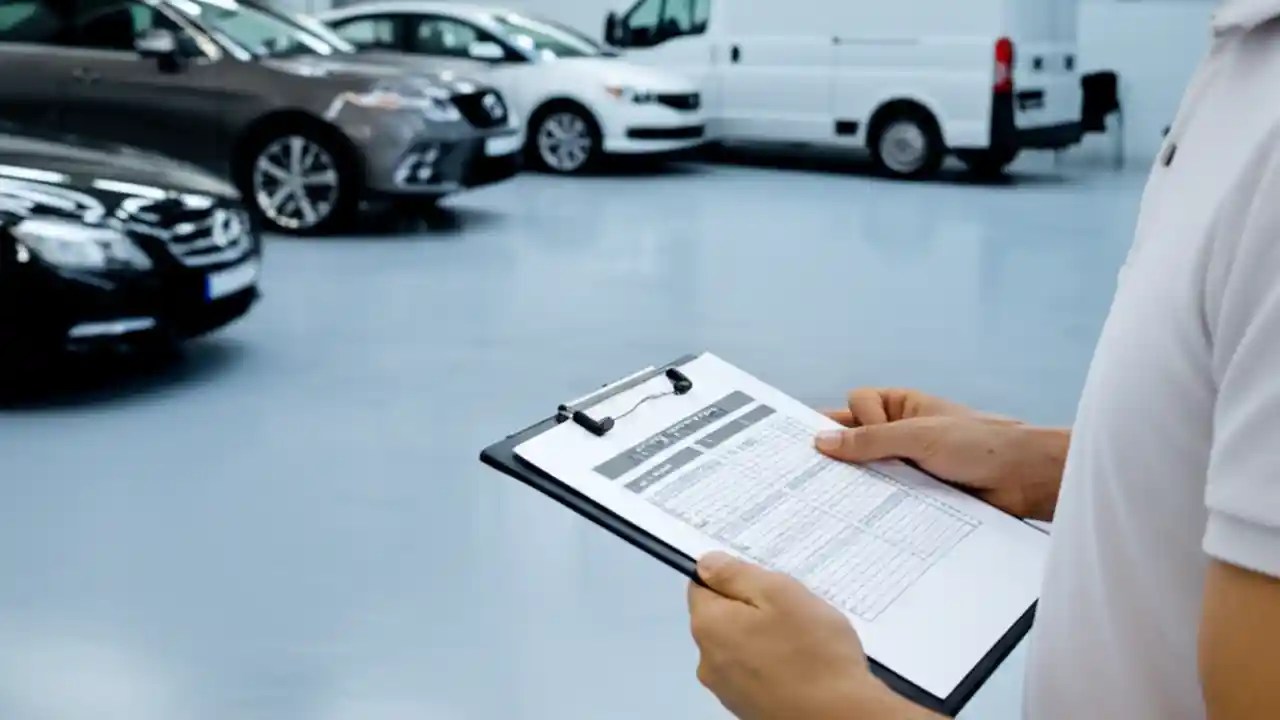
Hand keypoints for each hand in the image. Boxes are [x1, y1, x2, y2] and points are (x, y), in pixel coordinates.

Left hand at [688, 553, 937, 719]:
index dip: (732, 577)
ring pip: (739, 646)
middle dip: (752, 609)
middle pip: (722, 617)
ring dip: (763, 638)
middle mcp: (707, 661)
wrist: (839, 718)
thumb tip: (705, 564)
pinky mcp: (747, 708)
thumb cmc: (813, 652)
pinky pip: (754, 672)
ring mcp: (727, 689)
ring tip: (802, 641)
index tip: (766, 584)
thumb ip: (736, 574)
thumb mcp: (779, 593)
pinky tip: (801, 666)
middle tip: (792, 612)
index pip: (702, 585)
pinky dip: (772, 665)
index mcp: (708, 626)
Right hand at [816, 388, 1066, 521]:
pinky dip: (874, 507)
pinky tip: (855, 521)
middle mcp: (901, 433)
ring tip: (827, 505)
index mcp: (902, 406)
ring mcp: (908, 465)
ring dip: (856, 485)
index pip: (856, 405)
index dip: (847, 420)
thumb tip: (821, 442)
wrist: (1025, 480)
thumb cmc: (977, 445)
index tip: (823, 443)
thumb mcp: (919, 436)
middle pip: (857, 439)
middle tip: (807, 478)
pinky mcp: (917, 495)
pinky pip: (886, 498)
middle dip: (840, 455)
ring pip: (869, 471)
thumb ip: (870, 440)